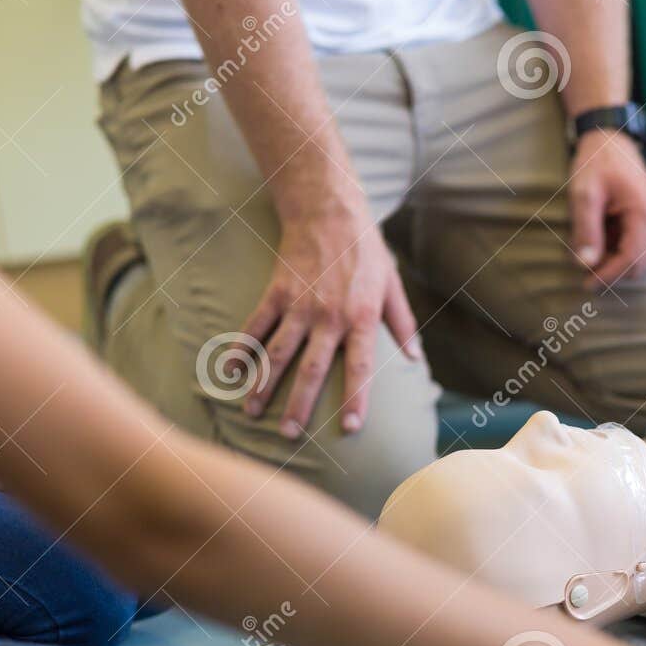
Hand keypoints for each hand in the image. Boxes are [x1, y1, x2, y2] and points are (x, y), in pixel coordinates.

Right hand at [241, 202, 420, 438]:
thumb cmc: (366, 249)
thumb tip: (416, 359)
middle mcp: (329, 316)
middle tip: (289, 436)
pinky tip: (230, 372)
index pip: (360, 368)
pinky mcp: (276, 292)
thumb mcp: (392, 284)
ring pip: (278, 353)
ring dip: (264, 385)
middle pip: (312, 370)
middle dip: (299, 405)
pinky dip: (241, 348)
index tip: (350, 430)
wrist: (328, 210)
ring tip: (253, 413)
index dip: (356, 400)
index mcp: (360, 318)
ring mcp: (299, 305)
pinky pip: (255, 325)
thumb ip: (402, 324)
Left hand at [568, 131, 645, 289]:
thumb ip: (586, 229)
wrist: (610, 137)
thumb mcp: (584, 193)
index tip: (585, 284)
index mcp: (644, 214)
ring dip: (612, 262)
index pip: (631, 260)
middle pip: (636, 265)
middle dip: (611, 272)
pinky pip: (633, 247)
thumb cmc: (597, 161)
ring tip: (586, 248)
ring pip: (636, 259)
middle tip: (582, 268)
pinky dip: (615, 251)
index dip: (608, 276)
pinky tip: (597, 239)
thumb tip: (585, 265)